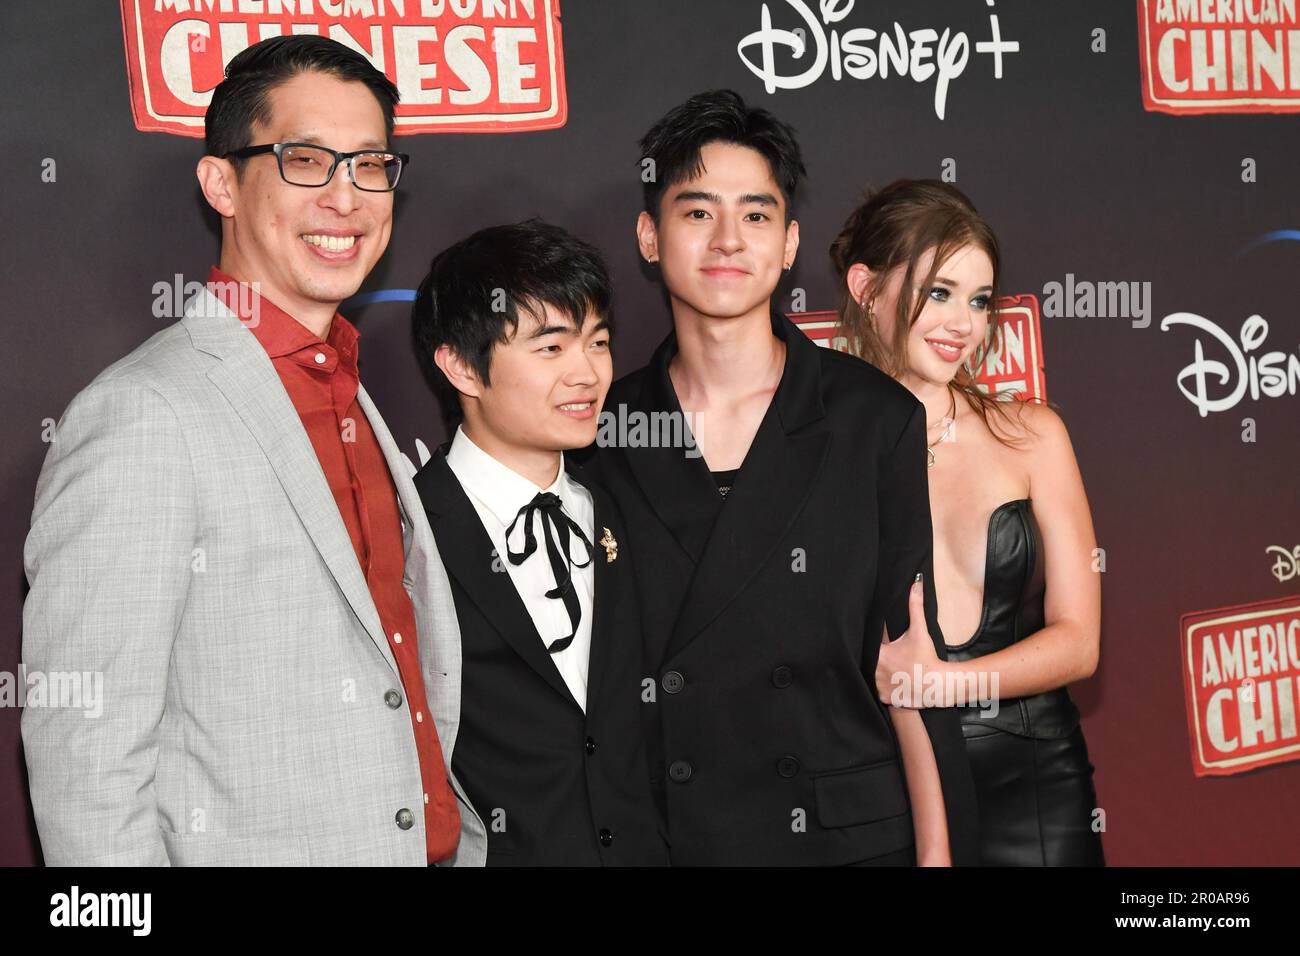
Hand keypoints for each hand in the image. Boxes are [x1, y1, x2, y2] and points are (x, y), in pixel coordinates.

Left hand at [875, 576, 943, 706]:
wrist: (936, 685)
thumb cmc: (926, 657)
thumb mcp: (919, 631)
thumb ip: (915, 606)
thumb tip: (916, 583)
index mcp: (879, 654)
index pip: (865, 645)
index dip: (868, 643)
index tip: (876, 642)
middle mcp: (874, 671)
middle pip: (866, 660)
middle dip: (872, 657)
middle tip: (883, 655)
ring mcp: (878, 686)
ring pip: (869, 676)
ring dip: (875, 672)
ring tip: (887, 668)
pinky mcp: (884, 697)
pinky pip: (877, 691)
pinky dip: (882, 687)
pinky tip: (890, 682)